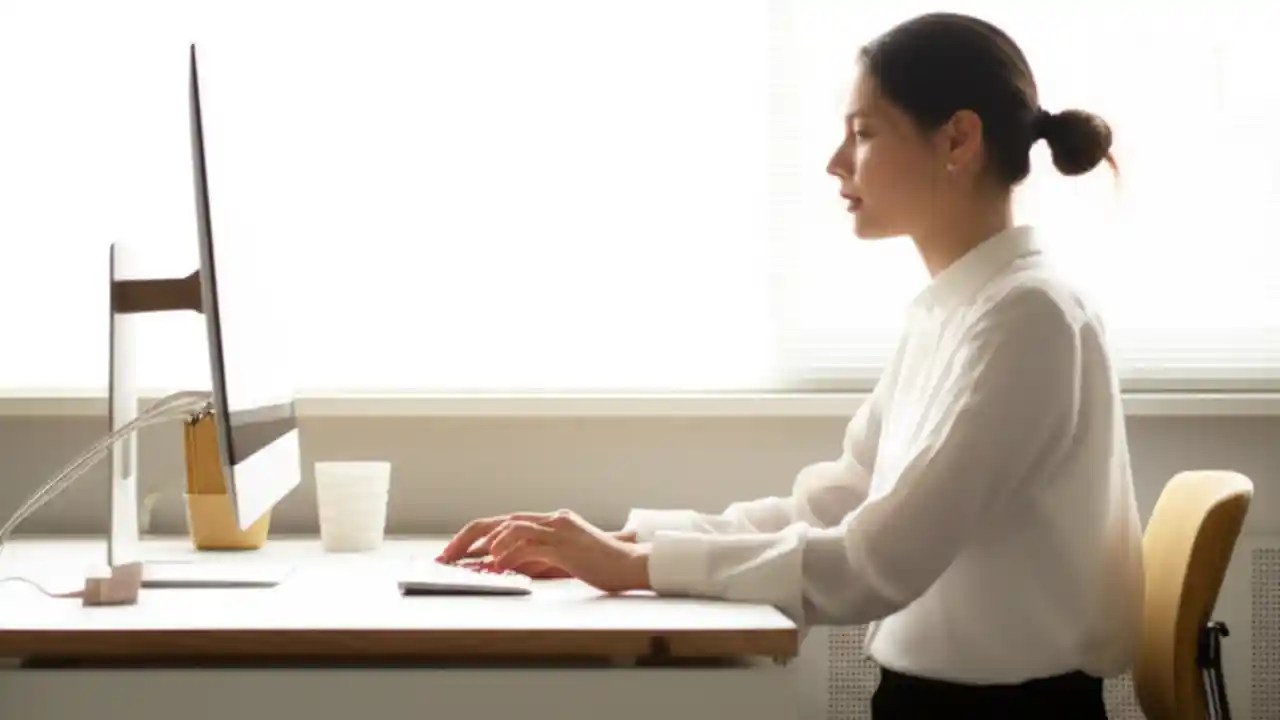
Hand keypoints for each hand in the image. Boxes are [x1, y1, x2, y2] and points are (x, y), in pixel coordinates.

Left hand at [439, 510, 649, 592]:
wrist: (631, 565)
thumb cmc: (599, 566)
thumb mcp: (559, 561)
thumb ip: (532, 559)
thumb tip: (498, 566)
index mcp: (549, 521)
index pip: (504, 522)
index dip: (475, 536)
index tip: (453, 554)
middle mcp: (552, 519)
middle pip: (500, 520)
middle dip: (468, 539)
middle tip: (446, 556)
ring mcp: (559, 529)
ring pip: (512, 527)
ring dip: (484, 544)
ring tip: (465, 561)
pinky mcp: (565, 544)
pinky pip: (530, 545)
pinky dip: (509, 553)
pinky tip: (496, 564)